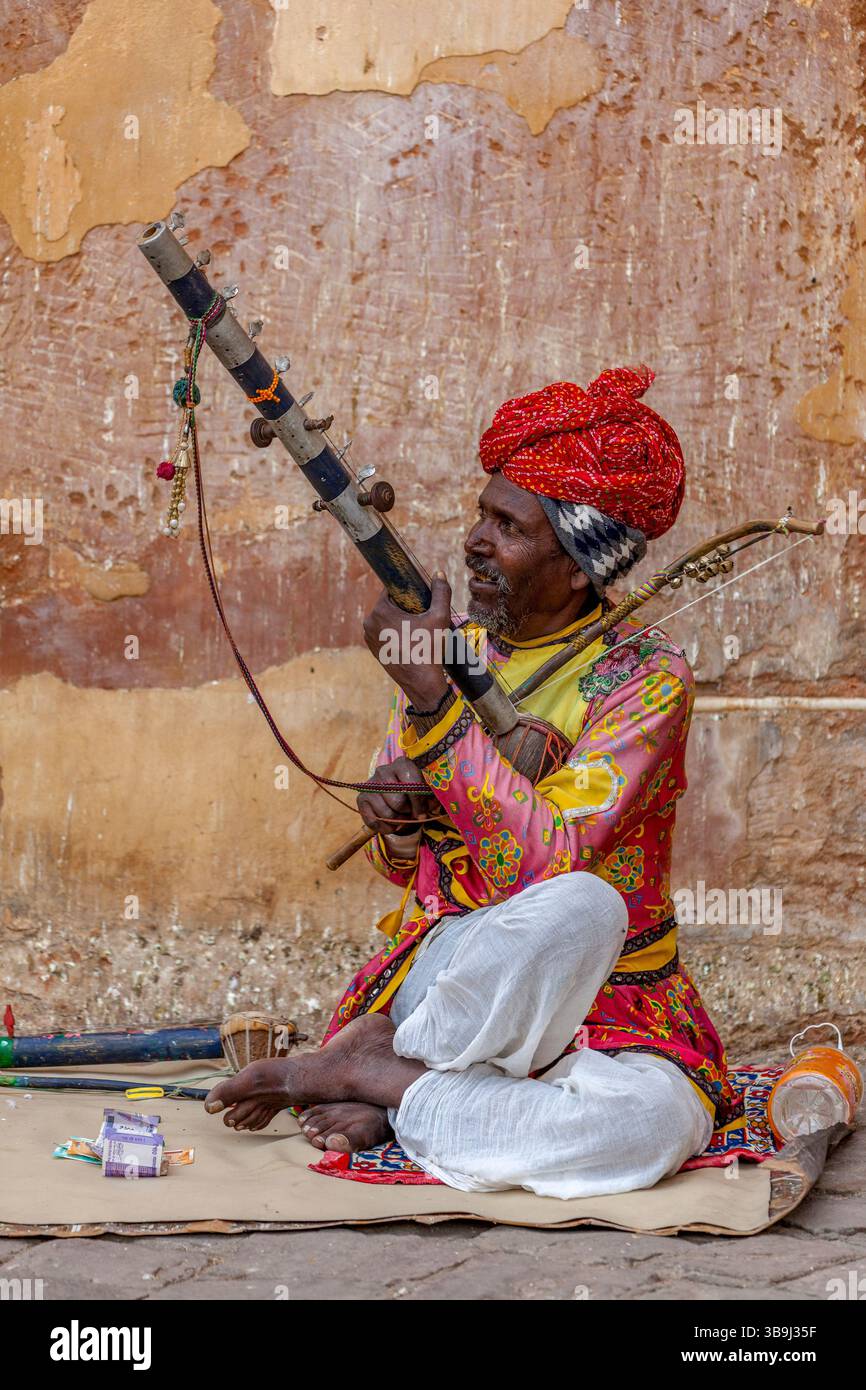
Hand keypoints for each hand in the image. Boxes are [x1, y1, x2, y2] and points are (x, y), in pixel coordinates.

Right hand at [358, 756, 439, 835]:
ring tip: (402, 817)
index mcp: (402, 764)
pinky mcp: (361, 798)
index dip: (419, 804)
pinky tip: (392, 825)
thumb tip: (432, 803)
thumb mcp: (426, 791)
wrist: (396, 794)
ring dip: (398, 821)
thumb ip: (431, 796)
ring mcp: (370, 784)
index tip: (423, 814)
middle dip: (407, 813)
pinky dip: (386, 828)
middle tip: (411, 814)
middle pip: (398, 801)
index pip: (411, 786)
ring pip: (386, 813)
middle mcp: (383, 770)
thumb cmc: (415, 792)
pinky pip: (373, 821)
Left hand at [363, 574, 450, 708]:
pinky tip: (411, 639)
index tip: (420, 598)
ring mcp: (369, 638)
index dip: (408, 591)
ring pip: (387, 619)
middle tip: (422, 615)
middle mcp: (369, 623)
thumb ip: (441, 592)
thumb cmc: (429, 650)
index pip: (392, 590)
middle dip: (405, 606)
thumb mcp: (439, 618)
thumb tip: (439, 574)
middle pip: (390, 604)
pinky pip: (385, 633)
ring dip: (400, 619)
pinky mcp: (373, 649)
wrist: (422, 683)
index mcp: (380, 612)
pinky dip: (396, 632)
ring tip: (418, 628)